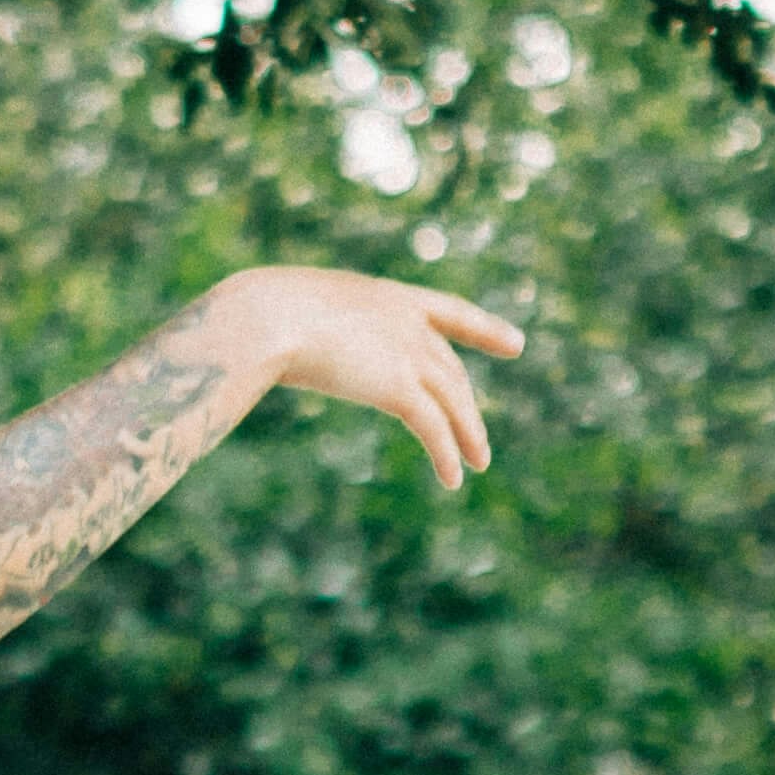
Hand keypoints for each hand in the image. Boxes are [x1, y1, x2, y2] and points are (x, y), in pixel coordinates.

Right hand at [228, 263, 521, 488]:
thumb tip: (278, 346)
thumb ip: (308, 331)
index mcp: (385, 296)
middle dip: (468, 409)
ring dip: (468, 436)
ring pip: (453, 401)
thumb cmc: (257, 315)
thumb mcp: (294, 315)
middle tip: (481, 442)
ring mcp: (406, 352)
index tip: (517, 344)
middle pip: (451, 371)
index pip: (448, 313)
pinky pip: (435, 428)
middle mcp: (406, 322)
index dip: (485, 330)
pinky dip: (447, 454)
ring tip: (478, 465)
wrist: (262, 317)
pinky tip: (453, 478)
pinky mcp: (399, 387)